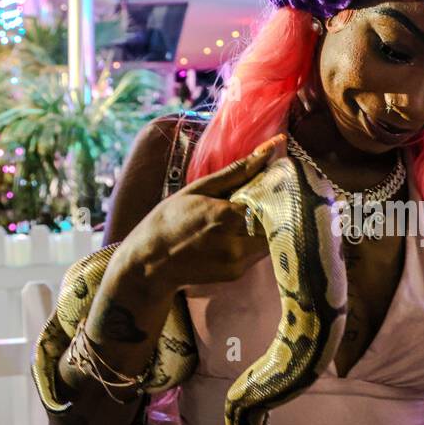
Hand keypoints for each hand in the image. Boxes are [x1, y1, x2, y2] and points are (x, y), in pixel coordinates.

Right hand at [109, 134, 284, 290]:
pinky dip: (251, 240)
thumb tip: (268, 150)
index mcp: (226, 215)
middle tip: (256, 198)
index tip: (271, 180)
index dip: (272, 188)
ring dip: (263, 225)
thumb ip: (237, 172)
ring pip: (269, 237)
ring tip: (240, 217)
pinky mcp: (236, 273)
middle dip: (271, 207)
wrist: (149, 261)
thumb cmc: (170, 219)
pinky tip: (230, 235)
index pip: (269, 198)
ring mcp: (237, 261)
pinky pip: (257, 252)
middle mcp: (235, 242)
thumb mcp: (198, 189)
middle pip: (274, 219)